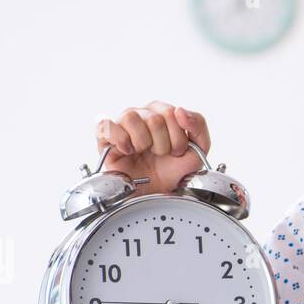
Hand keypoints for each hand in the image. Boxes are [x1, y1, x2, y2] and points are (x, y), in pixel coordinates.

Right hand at [94, 101, 210, 195]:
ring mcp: (122, 124)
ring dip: (142, 142)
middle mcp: (142, 115)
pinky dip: (119, 139)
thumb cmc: (173, 171)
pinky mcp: (105, 137)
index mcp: (162, 114)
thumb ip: (198, 125)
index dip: (177, 137)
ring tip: (142, 153)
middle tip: (159, 156)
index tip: (176, 152)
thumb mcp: (197, 149)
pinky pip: (106, 125)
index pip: (172, 112)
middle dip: (162, 144)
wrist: (155, 193)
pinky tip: (127, 151)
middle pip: (154, 117)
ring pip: (131, 117)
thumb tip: (180, 111)